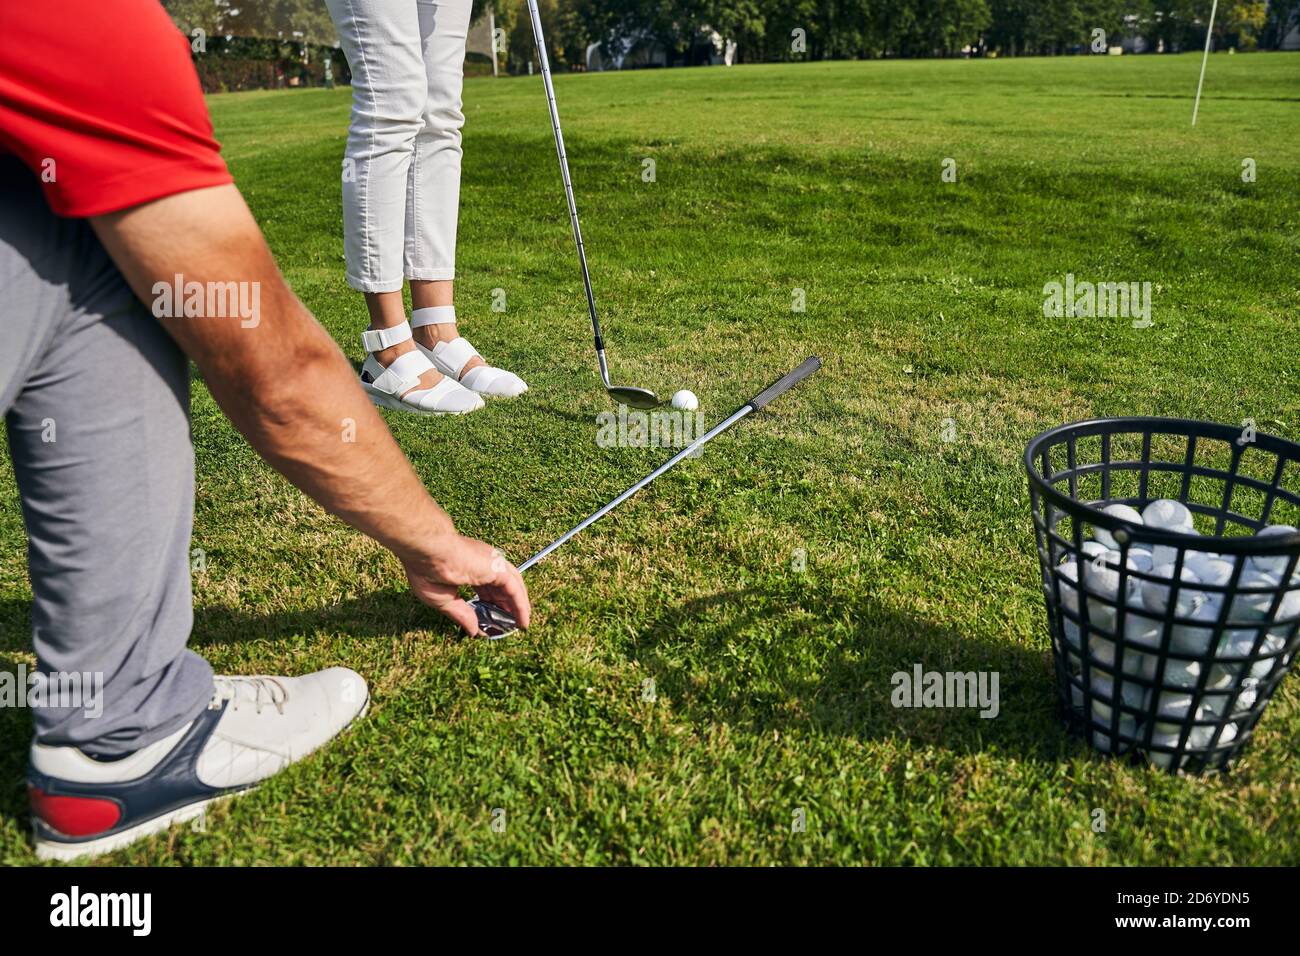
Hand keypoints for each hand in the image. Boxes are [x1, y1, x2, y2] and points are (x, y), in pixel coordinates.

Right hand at [402, 534, 530, 635]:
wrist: (427, 551)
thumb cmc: (426, 569)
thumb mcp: (443, 599)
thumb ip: (461, 614)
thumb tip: (474, 631)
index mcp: (467, 566)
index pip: (484, 586)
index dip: (488, 603)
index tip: (488, 620)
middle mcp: (483, 563)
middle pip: (500, 587)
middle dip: (505, 606)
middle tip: (508, 624)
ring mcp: (492, 564)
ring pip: (512, 588)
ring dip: (518, 607)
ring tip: (520, 625)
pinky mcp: (498, 569)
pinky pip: (515, 591)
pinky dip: (521, 607)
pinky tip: (522, 621)